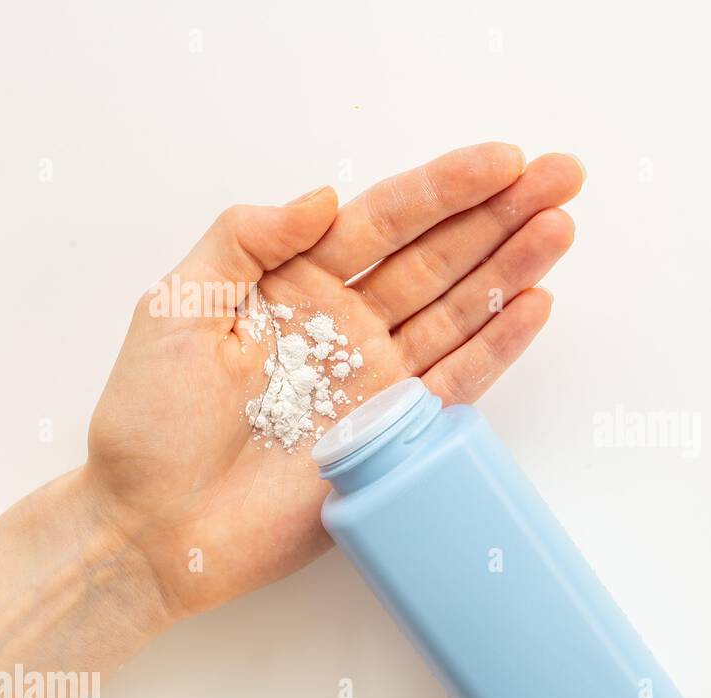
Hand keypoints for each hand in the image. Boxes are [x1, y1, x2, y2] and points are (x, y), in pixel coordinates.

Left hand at [85, 143, 581, 621]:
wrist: (154, 527)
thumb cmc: (149, 420)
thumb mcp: (175, 307)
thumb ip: (243, 240)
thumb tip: (325, 197)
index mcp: (294, 284)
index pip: (385, 220)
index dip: (445, 188)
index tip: (504, 158)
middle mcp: (347, 324)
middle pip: (439, 256)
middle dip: (501, 214)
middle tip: (562, 175)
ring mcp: (377, 378)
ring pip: (460, 309)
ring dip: (513, 267)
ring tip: (561, 227)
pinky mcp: (397, 432)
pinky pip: (459, 379)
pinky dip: (499, 344)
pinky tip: (536, 303)